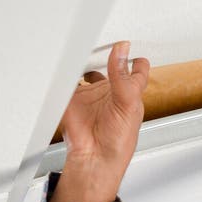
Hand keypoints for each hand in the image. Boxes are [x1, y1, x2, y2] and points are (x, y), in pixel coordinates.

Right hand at [60, 41, 149, 196]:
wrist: (94, 157)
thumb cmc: (118, 141)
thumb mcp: (128, 104)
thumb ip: (123, 77)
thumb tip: (123, 51)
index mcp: (129, 93)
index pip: (136, 71)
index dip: (135, 59)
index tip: (130, 47)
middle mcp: (110, 93)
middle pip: (109, 67)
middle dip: (106, 55)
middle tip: (103, 44)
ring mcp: (91, 95)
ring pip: (86, 71)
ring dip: (83, 62)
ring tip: (81, 50)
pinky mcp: (72, 99)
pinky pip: (67, 81)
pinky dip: (65, 73)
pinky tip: (66, 66)